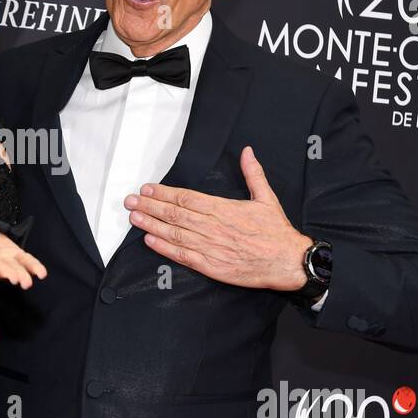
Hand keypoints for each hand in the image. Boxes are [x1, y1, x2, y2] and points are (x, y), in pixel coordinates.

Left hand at [123, 145, 312, 290]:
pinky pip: (183, 256)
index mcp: (224, 208)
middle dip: (150, 206)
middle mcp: (213, 226)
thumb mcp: (267, 197)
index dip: (164, 193)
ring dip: (151, 225)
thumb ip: (253, 173)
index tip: (147, 189)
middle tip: (130, 200)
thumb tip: (246, 151)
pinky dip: (164, 248)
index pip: (186, 198)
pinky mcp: (212, 266)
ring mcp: (211, 247)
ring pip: (174, 234)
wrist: (287, 262)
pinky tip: (149, 241)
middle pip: (175, 214)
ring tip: (134, 217)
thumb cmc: (276, 231)